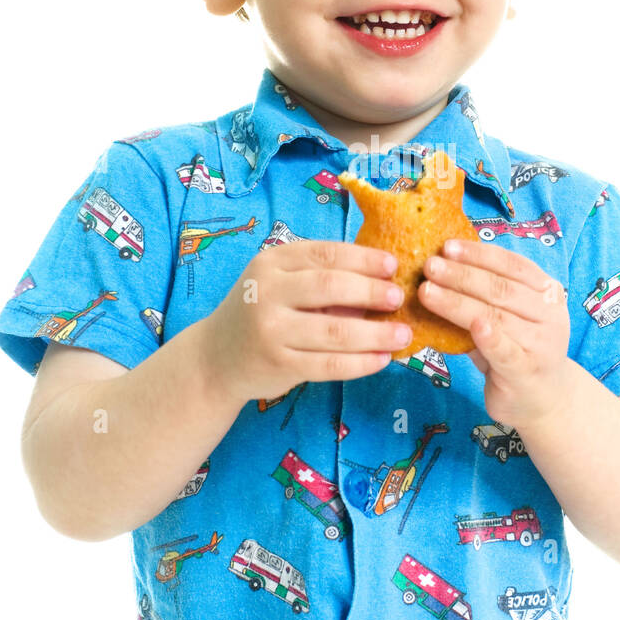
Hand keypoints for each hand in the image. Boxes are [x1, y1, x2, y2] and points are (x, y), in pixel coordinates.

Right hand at [205, 241, 410, 408]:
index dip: (363, 258)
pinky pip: (330, 365)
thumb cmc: (261, 313)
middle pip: (330, 286)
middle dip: (372, 291)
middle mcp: (267, 292)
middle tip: (399, 298)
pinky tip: (382, 359)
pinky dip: (362, 362)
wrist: (216, 358)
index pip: (324, 254)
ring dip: (376, 333)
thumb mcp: (279, 283)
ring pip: (335, 331)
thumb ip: (318, 276)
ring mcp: (270, 330)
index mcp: (271, 263)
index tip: (392, 265)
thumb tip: (382, 279)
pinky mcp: (279, 365)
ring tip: (403, 334)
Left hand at [419, 238, 569, 430]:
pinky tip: (473, 325)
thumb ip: (485, 295)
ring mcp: (541, 344)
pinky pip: (505, 350)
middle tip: (429, 266)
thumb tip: (441, 266)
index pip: (512, 265)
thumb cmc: (518, 350)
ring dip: (457, 301)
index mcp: (547, 292)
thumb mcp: (508, 318)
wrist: (544, 400)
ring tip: (426, 291)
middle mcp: (549, 315)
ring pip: (495, 315)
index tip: (447, 246)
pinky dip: (489, 337)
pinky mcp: (527, 371)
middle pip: (500, 289)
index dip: (479, 254)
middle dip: (461, 274)